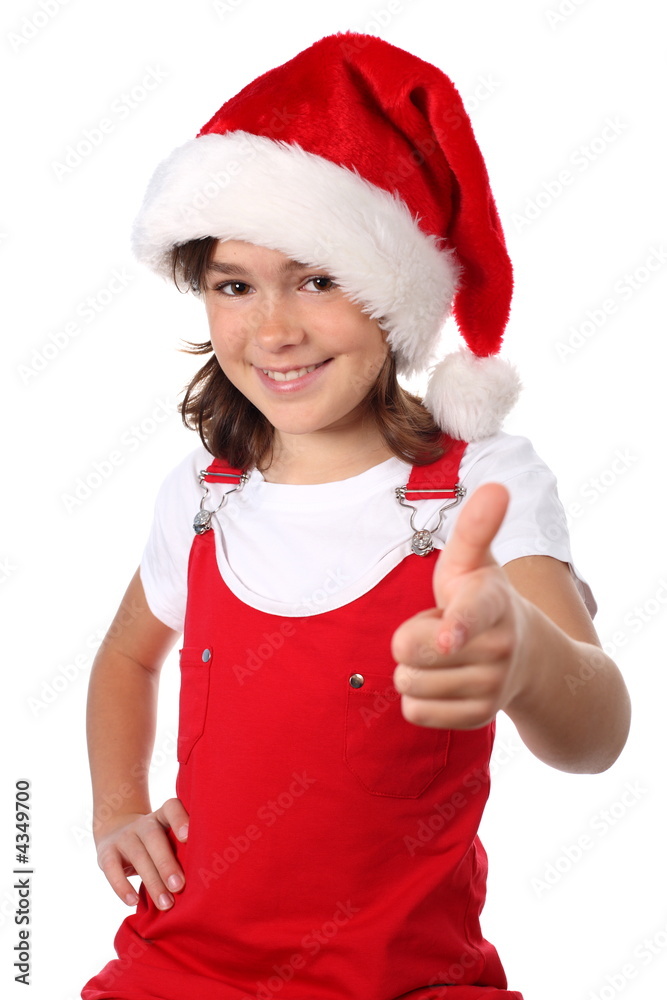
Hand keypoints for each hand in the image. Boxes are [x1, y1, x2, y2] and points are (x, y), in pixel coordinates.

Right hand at [94, 797, 189, 909]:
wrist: (115, 831)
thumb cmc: (154, 843)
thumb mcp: (166, 838)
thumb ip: (181, 851)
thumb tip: (204, 882)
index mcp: (162, 816)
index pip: (171, 807)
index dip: (179, 819)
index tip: (188, 838)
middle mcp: (143, 823)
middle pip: (154, 838)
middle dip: (167, 864)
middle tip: (180, 886)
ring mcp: (124, 836)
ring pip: (138, 856)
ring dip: (152, 881)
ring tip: (165, 903)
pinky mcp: (106, 852)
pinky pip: (112, 869)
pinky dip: (122, 887)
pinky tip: (133, 902)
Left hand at [391, 483, 527, 729]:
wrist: (525, 657)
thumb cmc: (481, 597)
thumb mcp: (476, 561)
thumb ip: (477, 527)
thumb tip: (496, 486)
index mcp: (493, 601)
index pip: (472, 613)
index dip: (457, 625)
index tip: (449, 638)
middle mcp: (499, 646)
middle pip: (413, 650)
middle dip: (408, 638)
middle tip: (435, 628)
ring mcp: (493, 686)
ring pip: (410, 684)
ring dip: (412, 669)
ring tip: (442, 656)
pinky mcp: (478, 717)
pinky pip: (416, 713)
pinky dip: (418, 699)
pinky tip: (442, 682)